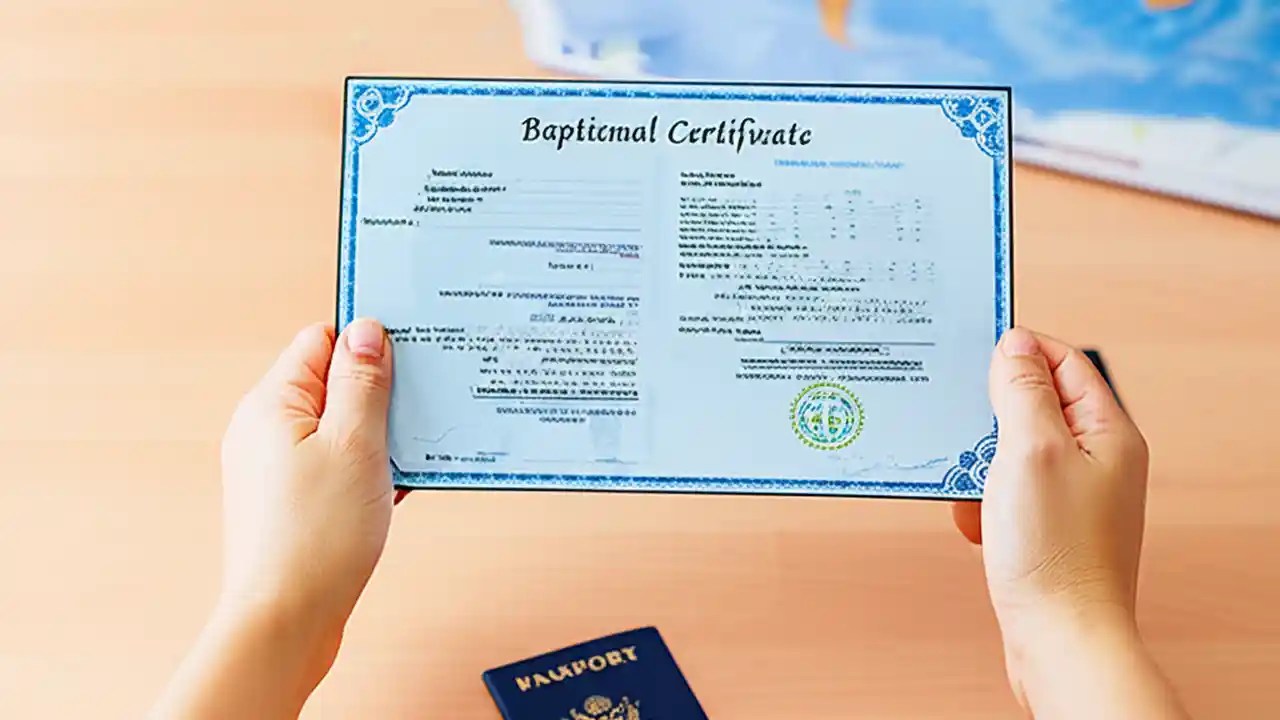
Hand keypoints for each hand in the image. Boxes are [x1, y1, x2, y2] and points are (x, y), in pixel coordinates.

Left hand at [152, 319, 397, 718]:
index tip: (410, 357)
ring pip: (339, 428)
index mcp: (272, 403)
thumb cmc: (317, 538)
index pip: (322, 341)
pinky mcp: (289, 502)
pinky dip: (367, 470)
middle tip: (418, 415)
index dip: (367, 345)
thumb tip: (367, 330)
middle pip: (332, 384)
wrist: (285, 623)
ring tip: (405, 461)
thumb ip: (362, 383)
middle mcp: (264, 430)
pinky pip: (336, 465)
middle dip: (380, 395)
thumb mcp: (356, 445)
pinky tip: (392, 490)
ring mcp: (275, 468)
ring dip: (378, 437)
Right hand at [953, 328, 1186, 718]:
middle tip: (958, 425)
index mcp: (1108, 432)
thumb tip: (1015, 344)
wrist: (1061, 642)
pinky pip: (1006, 492)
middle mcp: (1097, 460)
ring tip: (971, 489)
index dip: (1018, 351)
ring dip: (980, 464)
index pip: (1063, 361)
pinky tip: (977, 525)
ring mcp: (1073, 496)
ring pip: (1012, 451)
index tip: (971, 350)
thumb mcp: (1031, 451)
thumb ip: (1023, 391)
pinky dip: (982, 501)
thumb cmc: (1054, 553)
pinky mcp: (1049, 528)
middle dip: (988, 417)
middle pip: (1034, 405)